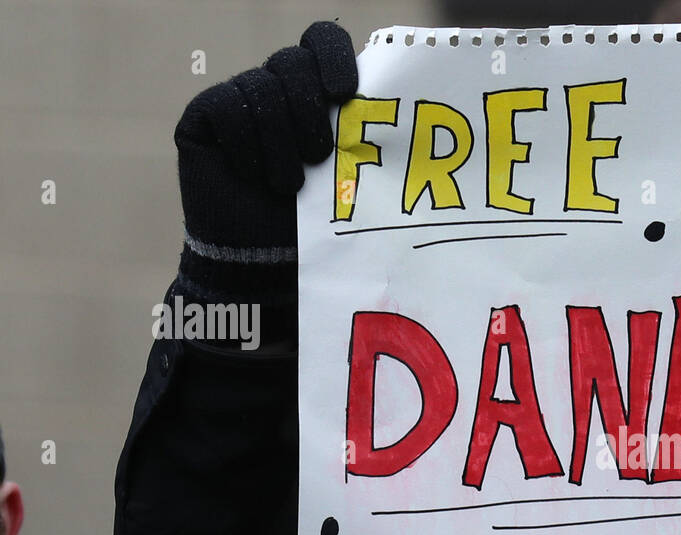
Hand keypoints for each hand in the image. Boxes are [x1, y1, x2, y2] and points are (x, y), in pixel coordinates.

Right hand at [171, 21, 357, 345]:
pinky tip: (253, 175)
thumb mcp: (354, 179)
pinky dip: (244, 141)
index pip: (323, 42)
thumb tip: (395, 111)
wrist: (268, 267)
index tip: (345, 91)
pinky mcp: (205, 118)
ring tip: (289, 185)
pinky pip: (224, 105)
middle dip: (308, 108)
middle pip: (292, 61)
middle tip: (320, 156)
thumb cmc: (320, 226)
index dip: (332, 55)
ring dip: (279, 139)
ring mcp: (239, 101)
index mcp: (317, 95)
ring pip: (259, 84)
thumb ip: (366, 137)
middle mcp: (278, 90)